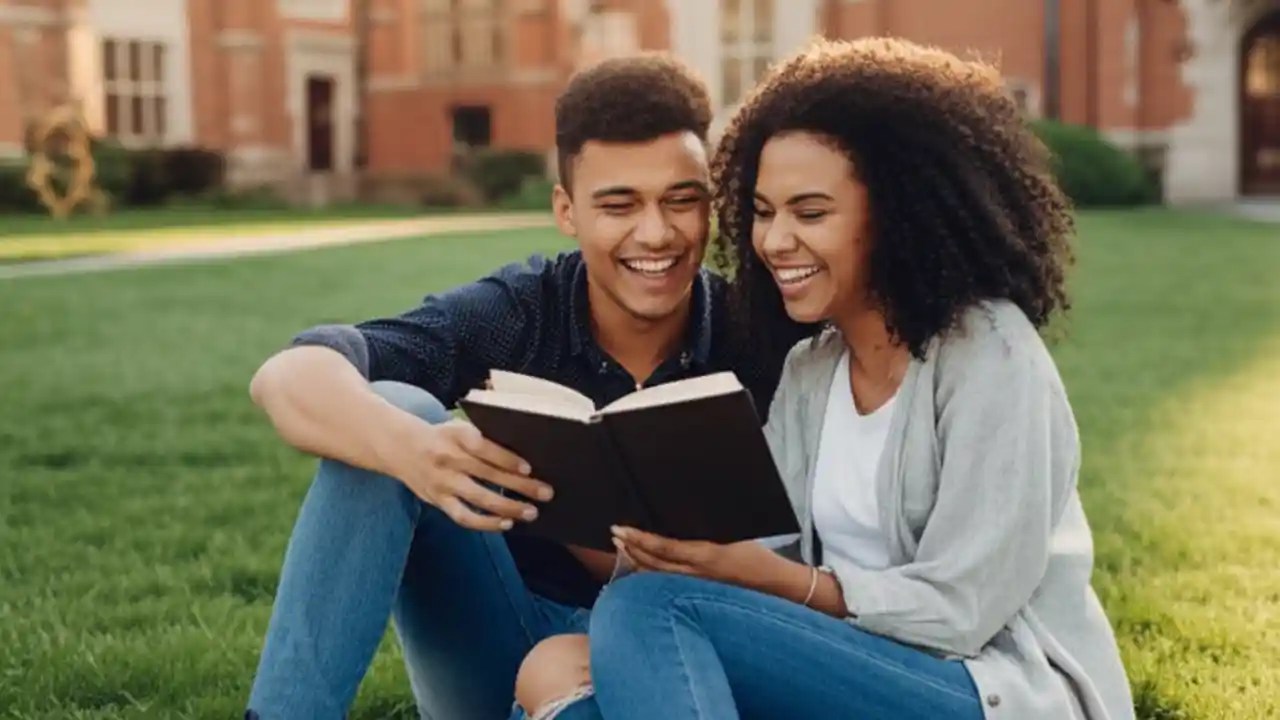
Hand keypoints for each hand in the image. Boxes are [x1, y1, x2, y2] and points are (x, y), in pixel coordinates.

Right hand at [389, 417, 553, 531]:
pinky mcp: (438, 500)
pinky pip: (463, 516)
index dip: (508, 459)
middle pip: (490, 475)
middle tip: (546, 493)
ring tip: (530, 512)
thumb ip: (484, 438)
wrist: (400, 446)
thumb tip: (522, 456)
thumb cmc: (442, 436)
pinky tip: (505, 524)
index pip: (486, 449)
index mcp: (458, 436)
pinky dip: (485, 523)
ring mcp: (443, 482)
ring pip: (480, 498)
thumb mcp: (459, 427)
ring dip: (508, 507)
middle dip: (521, 486)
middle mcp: (450, 459)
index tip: (529, 469)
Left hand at [610, 526, 781, 587]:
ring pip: (657, 577)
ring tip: (623, 550)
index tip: (621, 529)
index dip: (639, 539)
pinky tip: (642, 569)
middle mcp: (696, 574)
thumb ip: (708, 525)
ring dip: (637, 563)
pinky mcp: (699, 593)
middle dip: (631, 550)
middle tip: (615, 536)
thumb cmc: (757, 555)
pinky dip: (650, 575)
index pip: (663, 547)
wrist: (775, 585)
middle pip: (653, 564)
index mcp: (705, 555)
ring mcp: (696, 587)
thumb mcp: (735, 531)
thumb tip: (684, 510)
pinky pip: (667, 584)